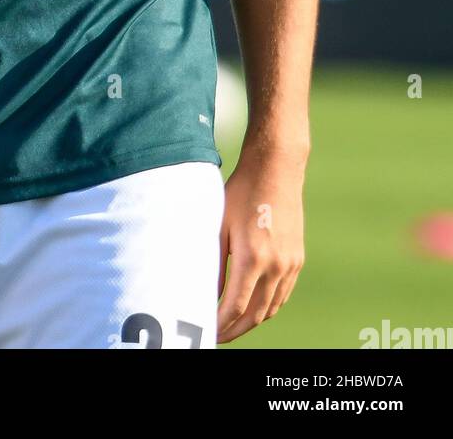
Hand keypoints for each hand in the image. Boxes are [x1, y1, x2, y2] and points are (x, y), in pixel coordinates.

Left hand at [216, 143, 306, 342]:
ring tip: (232, 325)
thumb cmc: (242, 192)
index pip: (236, 306)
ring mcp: (290, 264)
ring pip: (271, 307)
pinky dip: (268, 306)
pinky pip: (283, 293)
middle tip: (218, 336)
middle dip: (235, 329)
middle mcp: (276, 266)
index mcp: (253, 258)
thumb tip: (207, 294)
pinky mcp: (298, 259)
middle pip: (256, 314)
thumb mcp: (220, 225)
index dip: (221, 324)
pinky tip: (254, 306)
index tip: (208, 331)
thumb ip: (215, 263)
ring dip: (252, 321)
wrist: (276, 169)